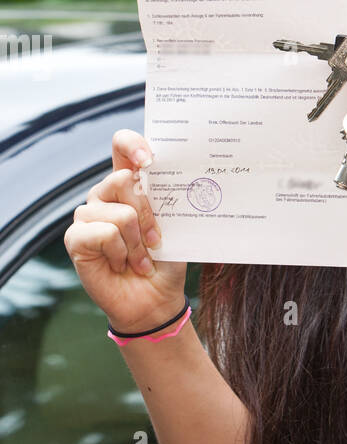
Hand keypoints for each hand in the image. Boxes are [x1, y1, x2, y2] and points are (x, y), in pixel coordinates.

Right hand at [63, 129, 188, 335]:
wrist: (154, 299)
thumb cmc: (165, 261)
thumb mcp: (174, 227)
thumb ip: (165, 201)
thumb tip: (167, 178)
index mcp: (129, 184)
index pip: (121, 146)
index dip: (132, 144)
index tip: (149, 160)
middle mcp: (105, 195)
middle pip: (122, 179)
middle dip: (147, 213)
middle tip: (155, 240)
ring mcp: (87, 215)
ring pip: (119, 213)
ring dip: (137, 242)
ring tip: (139, 259)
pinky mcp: (76, 238)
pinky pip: (104, 234)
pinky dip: (120, 253)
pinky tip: (120, 264)